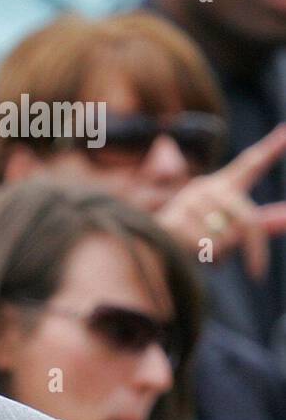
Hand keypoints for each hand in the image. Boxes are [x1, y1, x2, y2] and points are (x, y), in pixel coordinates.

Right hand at [156, 123, 285, 278]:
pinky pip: (206, 247)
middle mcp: (207, 187)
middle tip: (256, 270)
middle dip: (254, 249)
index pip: (250, 165)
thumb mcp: (227, 229)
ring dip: (220, 257)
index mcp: (222, 185)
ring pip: (226, 240)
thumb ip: (260, 223)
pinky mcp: (176, 219)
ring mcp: (189, 202)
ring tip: (203, 253)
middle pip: (248, 220)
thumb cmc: (194, 241)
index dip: (270, 149)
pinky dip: (204, 260)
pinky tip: (189, 254)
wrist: (149, 249)